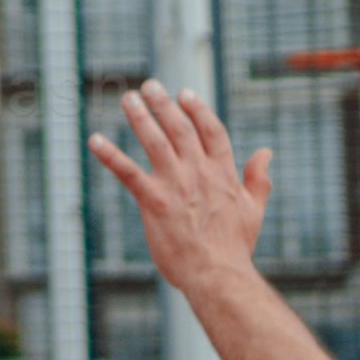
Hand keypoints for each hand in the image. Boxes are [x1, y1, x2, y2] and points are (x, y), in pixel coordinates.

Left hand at [89, 86, 269, 297]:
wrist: (218, 274)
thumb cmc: (234, 247)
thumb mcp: (254, 209)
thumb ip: (258, 179)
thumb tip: (266, 152)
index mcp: (224, 174)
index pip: (211, 132)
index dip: (198, 110)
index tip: (185, 93)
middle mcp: (199, 172)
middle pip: (180, 129)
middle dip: (164, 105)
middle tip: (150, 85)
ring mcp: (176, 184)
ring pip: (155, 141)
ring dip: (139, 117)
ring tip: (127, 98)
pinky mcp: (153, 201)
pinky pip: (127, 172)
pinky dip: (110, 154)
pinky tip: (94, 140)